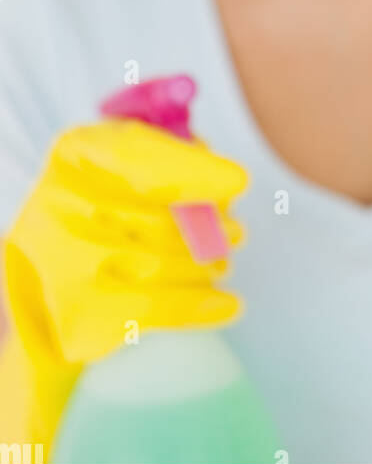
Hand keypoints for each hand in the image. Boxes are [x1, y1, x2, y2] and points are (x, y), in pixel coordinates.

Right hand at [0, 118, 247, 453]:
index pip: (137, 157)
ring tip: (221, 263)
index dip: (192, 170)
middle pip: (154, 217)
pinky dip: (197, 306)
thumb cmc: (101, 207)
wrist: (42, 280)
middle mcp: (61, 203)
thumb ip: (168, 155)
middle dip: (206, 227)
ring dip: (204, 264)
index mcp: (76, 152)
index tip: (238, 182)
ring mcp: (65, 261)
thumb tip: (220, 171)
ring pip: (158, 263)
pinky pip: (152, 308)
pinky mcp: (78, 311)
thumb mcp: (123, 165)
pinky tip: (227, 304)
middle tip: (235, 233)